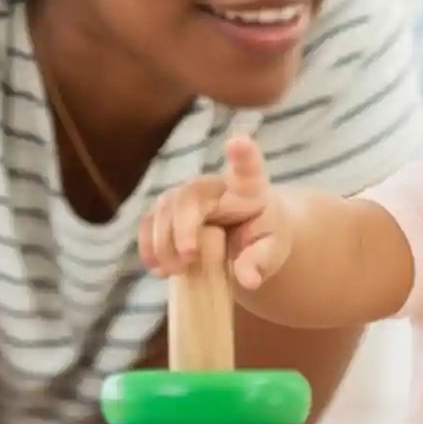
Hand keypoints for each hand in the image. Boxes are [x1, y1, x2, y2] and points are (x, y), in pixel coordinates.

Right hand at [140, 134, 291, 288]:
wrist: (246, 236)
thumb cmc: (264, 238)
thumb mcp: (273, 251)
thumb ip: (261, 262)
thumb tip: (248, 280)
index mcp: (249, 187)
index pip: (247, 166)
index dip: (242, 154)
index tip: (238, 142)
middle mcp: (214, 185)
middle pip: (190, 195)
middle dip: (183, 227)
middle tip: (187, 260)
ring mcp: (187, 195)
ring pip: (164, 209)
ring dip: (163, 243)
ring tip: (175, 272)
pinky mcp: (168, 212)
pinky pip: (150, 223)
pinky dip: (149, 246)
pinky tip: (158, 270)